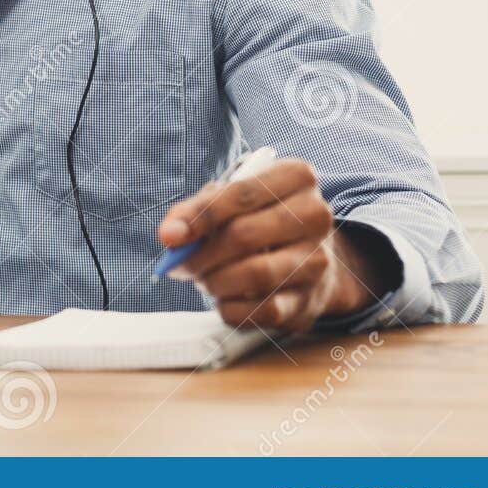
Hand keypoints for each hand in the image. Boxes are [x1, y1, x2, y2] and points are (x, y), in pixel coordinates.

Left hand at [155, 158, 376, 333]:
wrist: (308, 258)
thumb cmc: (259, 221)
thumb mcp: (231, 201)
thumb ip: (196, 211)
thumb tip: (170, 235)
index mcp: (296, 176)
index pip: (241, 194)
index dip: (200, 216)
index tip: (169, 236)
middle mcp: (316, 215)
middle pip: (244, 236)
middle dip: (201, 255)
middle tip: (180, 265)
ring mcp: (319, 259)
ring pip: (256, 274)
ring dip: (216, 282)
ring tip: (204, 281)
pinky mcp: (312, 300)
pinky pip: (264, 310)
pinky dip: (232, 309)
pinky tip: (224, 300)